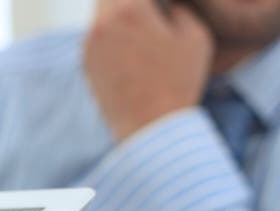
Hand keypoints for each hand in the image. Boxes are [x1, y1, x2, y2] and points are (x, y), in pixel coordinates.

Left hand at [84, 0, 213, 140]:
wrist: (149, 128)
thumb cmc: (178, 82)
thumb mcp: (193, 35)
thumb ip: (177, 6)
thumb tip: (164, 2)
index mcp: (128, 10)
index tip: (163, 5)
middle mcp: (101, 23)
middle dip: (134, 0)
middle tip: (153, 10)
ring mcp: (89, 44)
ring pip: (102, 9)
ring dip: (121, 9)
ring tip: (145, 23)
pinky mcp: (85, 62)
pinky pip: (97, 32)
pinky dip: (112, 29)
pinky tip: (132, 43)